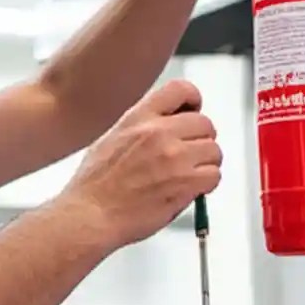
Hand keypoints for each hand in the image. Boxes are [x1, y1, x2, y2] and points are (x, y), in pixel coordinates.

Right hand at [59, 79, 221, 248]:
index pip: (180, 89)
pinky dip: (206, 184)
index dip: (193, 101)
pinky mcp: (185, 182)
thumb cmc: (94, 186)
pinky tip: (190, 189)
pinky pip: (214, 175)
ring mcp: (174, 156)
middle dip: (201, 140)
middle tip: (191, 155)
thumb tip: (165, 127)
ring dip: (206, 164)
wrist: (90, 215)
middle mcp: (158, 132)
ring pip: (214, 151)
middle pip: (205, 124)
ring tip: (189, 176)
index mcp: (138, 118)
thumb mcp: (112, 139)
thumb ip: (141, 128)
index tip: (193, 112)